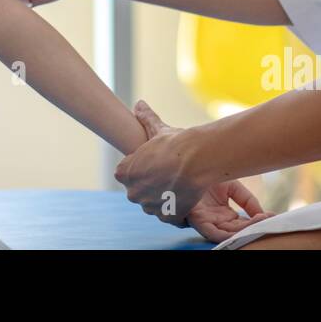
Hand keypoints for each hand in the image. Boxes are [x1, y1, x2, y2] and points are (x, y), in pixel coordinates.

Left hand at [116, 100, 273, 239]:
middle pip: (140, 190)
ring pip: (155, 204)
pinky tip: (185, 195)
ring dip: (164, 197)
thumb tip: (139, 104)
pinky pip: (169, 215)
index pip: (128, 174)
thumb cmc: (175, 144)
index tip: (155, 162)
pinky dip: (176, 209)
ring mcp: (150, 207)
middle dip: (151, 184)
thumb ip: (146, 119)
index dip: (143, 168)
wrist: (196, 160)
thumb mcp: (157, 129)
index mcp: (124, 173)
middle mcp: (133, 193)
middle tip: (169, 172)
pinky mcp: (167, 217)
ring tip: (179, 183)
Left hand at [187, 179, 275, 243]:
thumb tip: (262, 214)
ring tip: (258, 224)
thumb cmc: (207, 176)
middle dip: (254, 227)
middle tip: (268, 222)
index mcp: (226, 214)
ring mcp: (209, 222)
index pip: (245, 222)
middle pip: (239, 230)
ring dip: (244, 231)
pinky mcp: (199, 221)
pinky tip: (238, 232)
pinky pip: (213, 233)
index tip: (272, 217)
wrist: (188, 166)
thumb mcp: (233, 186)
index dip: (258, 221)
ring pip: (228, 233)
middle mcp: (218, 221)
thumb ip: (247, 200)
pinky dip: (226, 235)